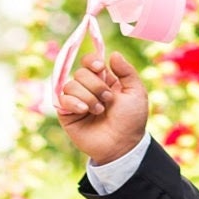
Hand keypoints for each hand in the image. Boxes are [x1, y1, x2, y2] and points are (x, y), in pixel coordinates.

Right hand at [55, 47, 149, 166]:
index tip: (100, 67)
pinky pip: (62, 99)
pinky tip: (85, 111)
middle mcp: (89, 88)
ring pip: (71, 84)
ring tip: (99, 110)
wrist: (122, 145)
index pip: (90, 61)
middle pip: (81, 72)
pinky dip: (74, 102)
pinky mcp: (67, 114)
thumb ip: (126, 71)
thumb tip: (113, 54)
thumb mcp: (136, 92)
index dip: (92, 61)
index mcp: (105, 80)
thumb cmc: (131, 120)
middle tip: (108, 99)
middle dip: (96, 84)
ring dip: (88, 96)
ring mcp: (77, 101)